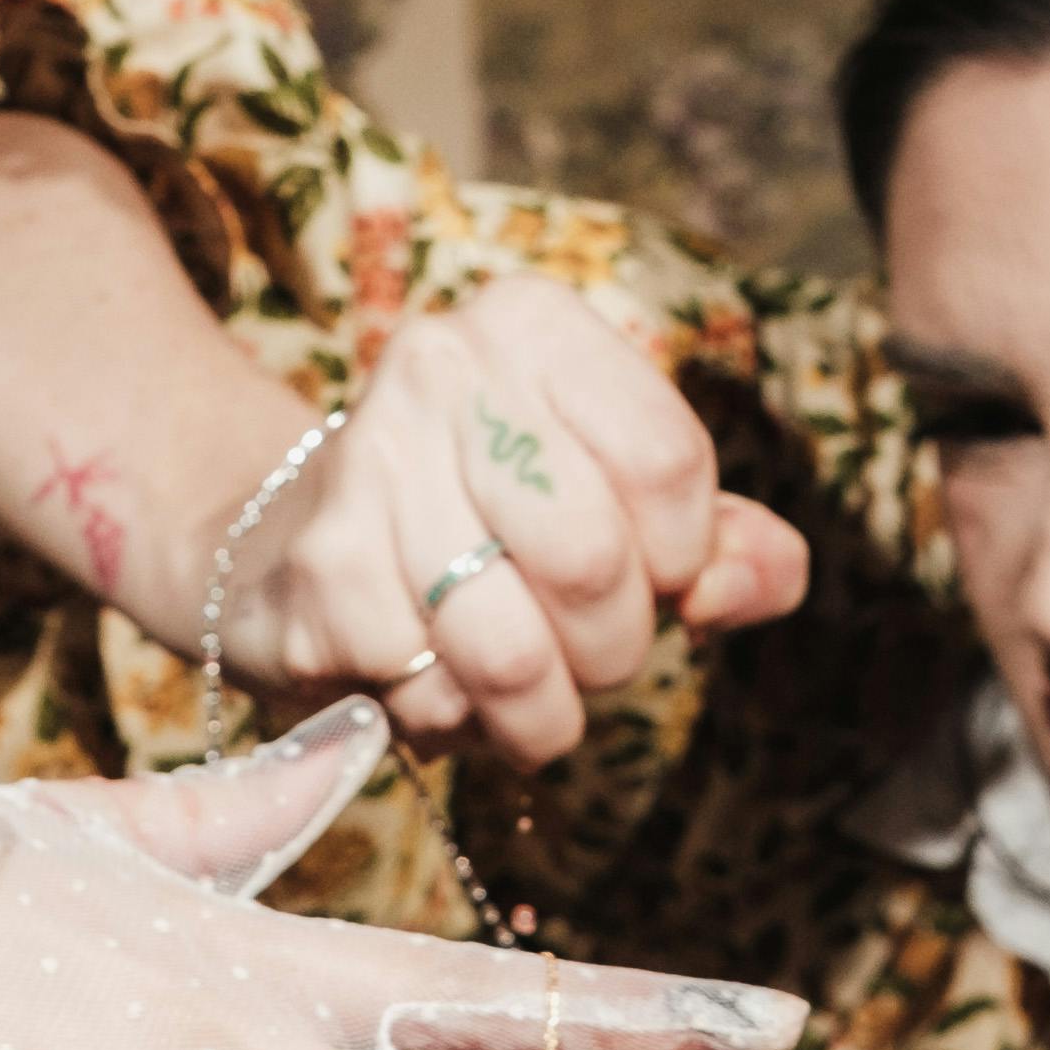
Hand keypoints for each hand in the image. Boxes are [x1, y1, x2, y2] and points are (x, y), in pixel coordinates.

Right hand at [215, 283, 807, 765]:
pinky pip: (432, 698)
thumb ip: (724, 545)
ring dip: (537, 716)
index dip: (683, 561)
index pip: (667, 464)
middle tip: (585, 656)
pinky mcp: (321, 572)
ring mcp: (368, 465)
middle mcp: (442, 366)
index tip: (655, 578)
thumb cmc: (487, 525)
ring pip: (514, 654)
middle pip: (594, 562)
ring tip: (522, 699)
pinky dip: (449, 725)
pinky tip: (430, 683)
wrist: (291, 548)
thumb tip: (757, 584)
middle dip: (610, 651)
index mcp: (533, 323)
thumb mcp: (618, 509)